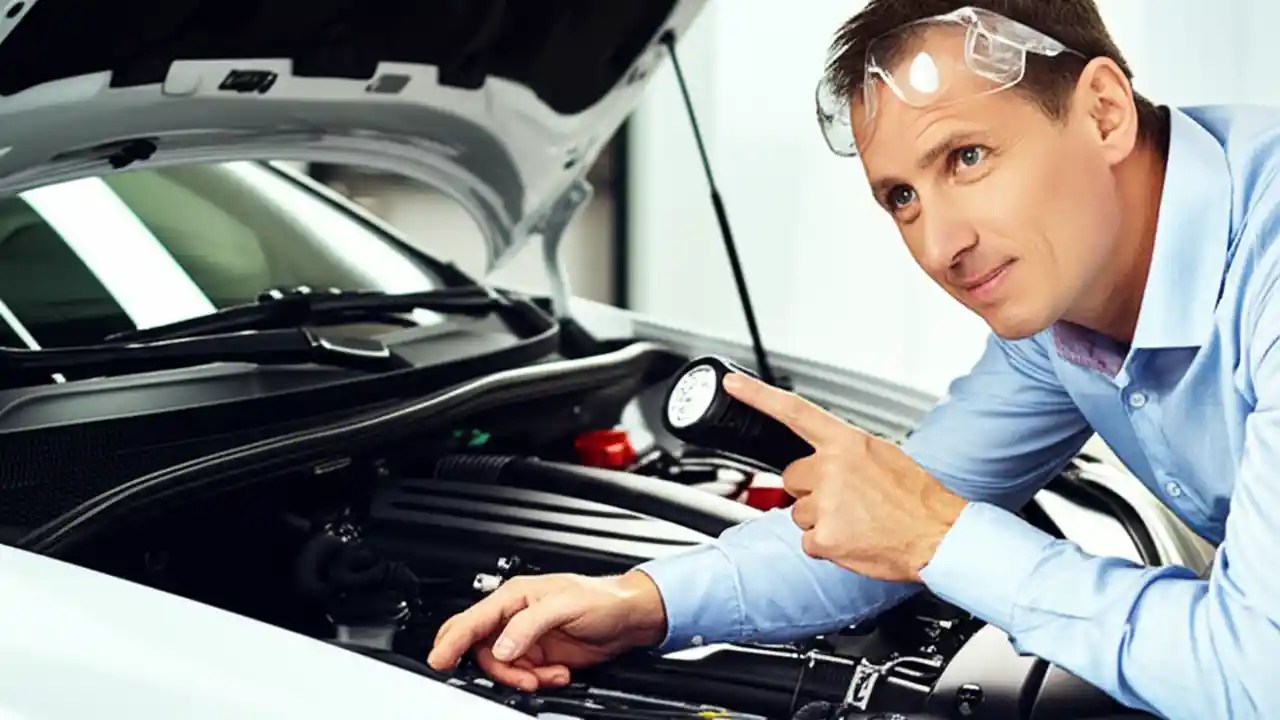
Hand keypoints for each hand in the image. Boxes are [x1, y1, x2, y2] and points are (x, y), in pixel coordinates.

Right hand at [427, 571, 666, 690]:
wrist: (629, 617)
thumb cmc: (602, 598)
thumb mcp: (564, 605)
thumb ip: (529, 625)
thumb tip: (502, 647)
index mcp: (515, 596)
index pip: (473, 620)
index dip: (452, 641)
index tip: (438, 660)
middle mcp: (516, 616)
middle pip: (480, 648)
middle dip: (496, 668)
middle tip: (516, 679)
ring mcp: (526, 637)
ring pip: (502, 667)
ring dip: (522, 677)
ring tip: (548, 675)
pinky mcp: (539, 655)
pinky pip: (523, 675)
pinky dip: (538, 680)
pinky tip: (558, 673)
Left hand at [723, 373, 967, 582]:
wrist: (940, 536)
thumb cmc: (918, 500)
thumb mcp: (884, 457)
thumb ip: (847, 453)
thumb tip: (826, 457)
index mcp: (847, 444)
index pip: (795, 412)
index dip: (758, 396)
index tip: (732, 384)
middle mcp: (831, 469)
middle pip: (793, 478)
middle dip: (812, 490)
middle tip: (848, 499)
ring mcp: (824, 503)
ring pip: (800, 512)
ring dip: (822, 519)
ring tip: (858, 520)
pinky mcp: (823, 537)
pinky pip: (809, 541)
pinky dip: (828, 545)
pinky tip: (855, 539)